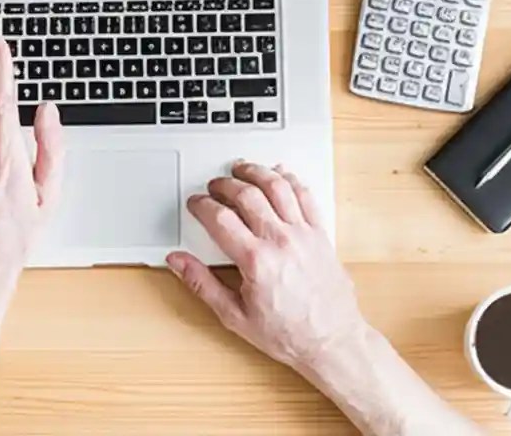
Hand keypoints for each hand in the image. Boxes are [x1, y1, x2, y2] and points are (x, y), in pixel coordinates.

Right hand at [166, 162, 480, 435]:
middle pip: (248, 195)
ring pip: (278, 187)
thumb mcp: (235, 316)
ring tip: (241, 169)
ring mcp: (304, 235)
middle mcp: (281, 241)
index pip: (220, 218)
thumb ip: (202, 284)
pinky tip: (279, 175)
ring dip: (256, 172)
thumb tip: (178, 262)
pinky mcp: (321, 235)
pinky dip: (291, 180)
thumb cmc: (288, 333)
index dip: (202, 205)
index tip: (196, 204)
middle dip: (225, 185)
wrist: (332, 341)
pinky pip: (306, 196)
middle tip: (214, 186)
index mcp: (256, 261)